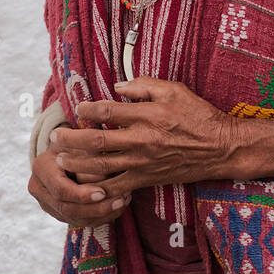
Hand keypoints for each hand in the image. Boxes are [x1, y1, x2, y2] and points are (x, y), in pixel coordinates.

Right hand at [27, 145, 132, 226]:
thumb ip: (91, 157)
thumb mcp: (84, 142)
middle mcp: (39, 188)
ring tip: (123, 202)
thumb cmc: (79, 141)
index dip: (81, 194)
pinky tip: (119, 208)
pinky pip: (80, 221)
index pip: (60, 189)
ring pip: (75, 218)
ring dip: (102, 214)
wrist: (68, 149)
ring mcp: (47, 203)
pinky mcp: (59, 213)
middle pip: (67, 207)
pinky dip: (101, 217)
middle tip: (120, 200)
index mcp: (42, 167)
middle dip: (95, 208)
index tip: (103, 193)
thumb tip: (105, 177)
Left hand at [48, 77, 241, 204]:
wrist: (219, 148)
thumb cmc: (198, 114)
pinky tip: (84, 185)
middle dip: (70, 140)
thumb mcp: (175, 89)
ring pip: (100, 166)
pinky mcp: (146, 179)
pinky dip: (98, 188)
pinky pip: (116, 187)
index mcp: (147, 115)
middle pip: (96, 142)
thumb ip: (144, 85)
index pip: (107, 112)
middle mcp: (141, 140)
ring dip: (76, 163)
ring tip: (60, 159)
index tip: (77, 108)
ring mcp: (142, 163)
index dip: (86, 109)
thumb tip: (117, 87)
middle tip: (54, 137)